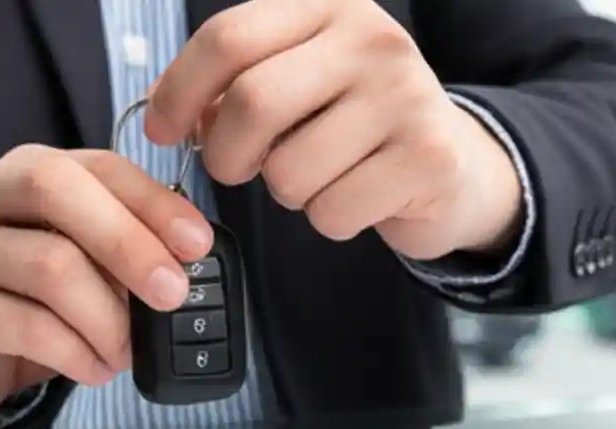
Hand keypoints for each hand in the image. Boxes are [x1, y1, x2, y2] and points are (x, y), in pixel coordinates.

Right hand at [0, 145, 214, 425]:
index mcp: (29, 170)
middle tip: (171, 294)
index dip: (153, 201)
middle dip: (128, 243)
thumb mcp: (85, 272)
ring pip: (49, 266)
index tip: (197, 244)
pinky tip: (93, 368)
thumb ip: (124, 256)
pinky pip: (27, 324)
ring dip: (107, 319)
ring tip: (125, 353)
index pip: (98, 166)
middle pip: (57, 191)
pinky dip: (77, 353)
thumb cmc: (27, 306)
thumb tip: (184, 269)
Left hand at [144, 0, 522, 260]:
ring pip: (291, 170)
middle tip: (234, 170)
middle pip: (253, 102)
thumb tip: (164, 107)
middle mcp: (372, 39)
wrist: (453, 165)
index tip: (162, 128)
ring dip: (287, 193)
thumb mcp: (299, 80)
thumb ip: (234, 82)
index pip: (229, 37)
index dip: (180, 90)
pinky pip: (333, 210)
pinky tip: (356, 198)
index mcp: (329, 6)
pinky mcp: (427, 157)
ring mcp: (406, 95)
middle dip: (226, 154)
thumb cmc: (357, 124)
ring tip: (318, 177)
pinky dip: (330, 220)